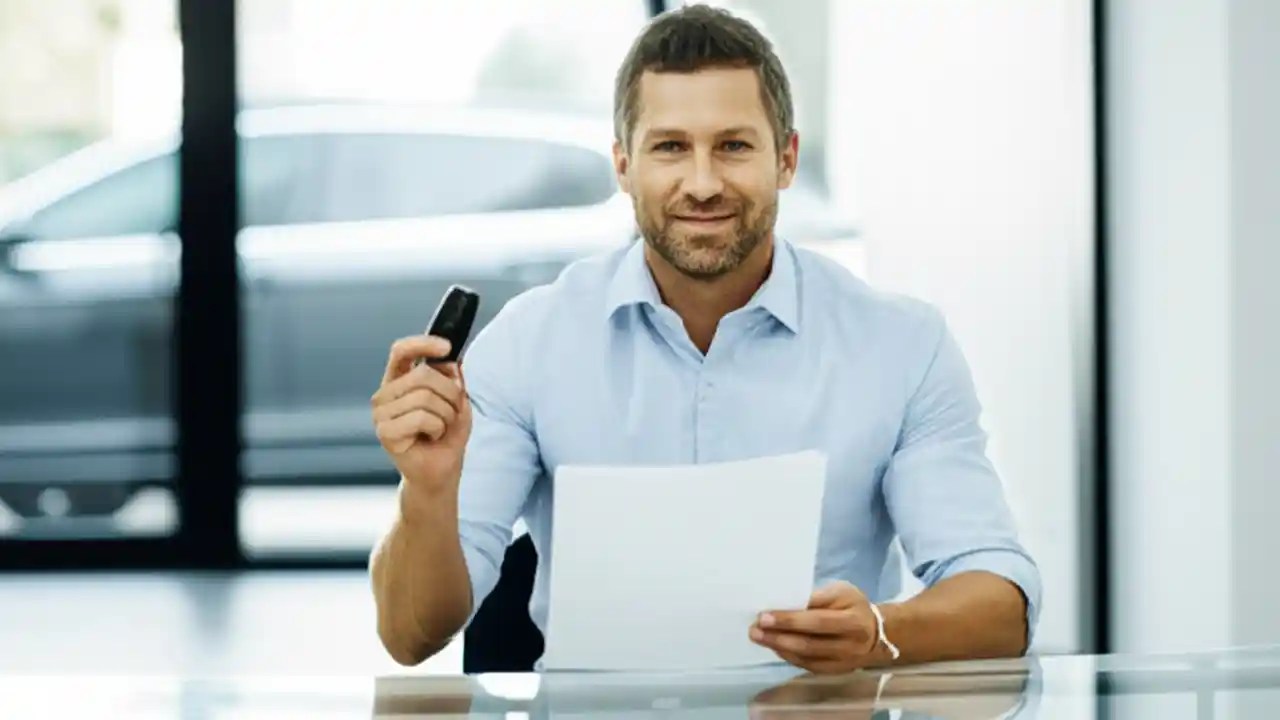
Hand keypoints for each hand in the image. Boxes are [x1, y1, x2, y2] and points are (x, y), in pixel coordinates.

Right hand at [371, 335, 471, 497]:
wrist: (440, 470)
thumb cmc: (446, 435)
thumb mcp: (457, 401)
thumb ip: (453, 378)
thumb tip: (452, 361)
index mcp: (398, 380)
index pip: (401, 351)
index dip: (423, 343)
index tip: (446, 347)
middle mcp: (385, 393)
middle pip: (424, 374)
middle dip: (450, 393)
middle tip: (451, 413)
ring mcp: (382, 413)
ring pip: (426, 397)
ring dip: (446, 414)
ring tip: (441, 428)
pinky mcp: (385, 432)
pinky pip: (422, 418)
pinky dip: (438, 428)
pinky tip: (432, 438)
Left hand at [749, 581, 881, 673]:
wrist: (878, 634)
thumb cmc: (853, 605)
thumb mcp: (841, 592)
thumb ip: (817, 598)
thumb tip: (785, 603)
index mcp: (853, 620)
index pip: (817, 621)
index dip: (789, 620)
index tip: (763, 616)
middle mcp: (849, 645)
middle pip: (809, 643)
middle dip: (778, 636)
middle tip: (754, 628)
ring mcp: (842, 662)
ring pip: (806, 657)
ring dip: (778, 647)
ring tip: (758, 637)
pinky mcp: (835, 671)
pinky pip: (807, 665)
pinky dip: (788, 656)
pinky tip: (774, 646)